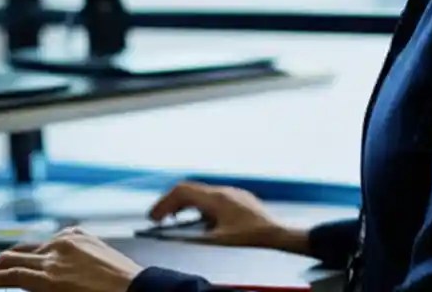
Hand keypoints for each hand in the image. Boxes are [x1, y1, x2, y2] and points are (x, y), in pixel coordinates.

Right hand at [0, 227, 142, 291]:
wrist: (139, 291)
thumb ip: (37, 289)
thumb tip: (21, 283)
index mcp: (51, 278)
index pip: (7, 276)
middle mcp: (56, 255)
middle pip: (11, 257)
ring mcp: (68, 241)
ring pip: (30, 247)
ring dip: (13, 257)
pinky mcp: (80, 234)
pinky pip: (53, 240)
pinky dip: (43, 249)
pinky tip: (39, 257)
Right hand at [148, 182, 308, 252]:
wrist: (277, 233)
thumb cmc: (251, 237)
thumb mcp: (217, 240)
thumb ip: (193, 236)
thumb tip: (171, 235)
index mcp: (215, 198)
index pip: (181, 191)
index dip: (164, 203)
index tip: (154, 217)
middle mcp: (221, 191)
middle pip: (188, 190)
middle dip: (171, 203)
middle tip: (159, 218)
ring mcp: (230, 193)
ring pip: (200, 193)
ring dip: (184, 204)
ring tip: (174, 219)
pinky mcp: (237, 198)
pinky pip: (211, 197)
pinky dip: (197, 206)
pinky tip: (198, 220)